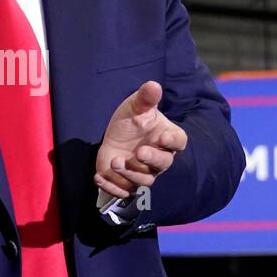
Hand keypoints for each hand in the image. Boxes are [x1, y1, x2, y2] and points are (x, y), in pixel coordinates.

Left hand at [95, 81, 186, 198]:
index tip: (163, 136)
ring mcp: (144, 173)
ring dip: (130, 173)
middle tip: (140, 152)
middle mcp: (160, 159)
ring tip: (116, 161)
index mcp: (167, 137)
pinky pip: (123, 191)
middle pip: (163, 163)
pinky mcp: (127, 183)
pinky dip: (111, 187)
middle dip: (152, 159)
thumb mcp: (136, 106)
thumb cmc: (132, 120)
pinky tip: (99, 177)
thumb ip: (146, 98)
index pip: (178, 141)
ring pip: (144, 180)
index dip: (172, 141)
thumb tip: (153, 85)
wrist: (115, 136)